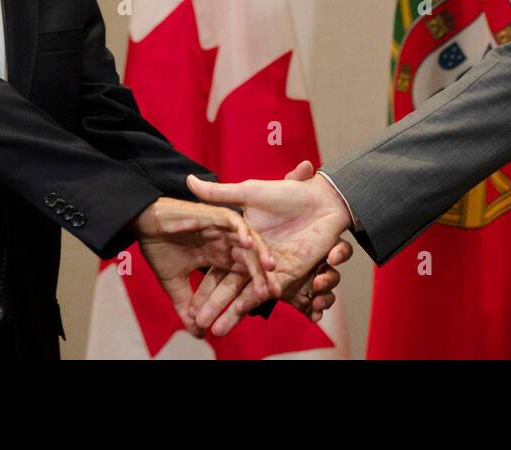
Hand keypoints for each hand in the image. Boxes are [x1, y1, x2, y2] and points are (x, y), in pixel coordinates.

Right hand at [132, 197, 277, 336]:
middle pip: (249, 258)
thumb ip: (185, 305)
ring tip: (269, 269)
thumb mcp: (174, 282)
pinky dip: (241, 230)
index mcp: (219, 255)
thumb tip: (196, 334)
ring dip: (258, 252)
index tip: (264, 303)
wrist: (142, 222)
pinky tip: (247, 243)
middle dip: (262, 274)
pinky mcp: (215, 214)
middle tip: (272, 291)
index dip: (252, 287)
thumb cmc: (158, 247)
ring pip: (247, 239)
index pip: (241, 273)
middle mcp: (224, 241)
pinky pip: (233, 220)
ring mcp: (221, 227)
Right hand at [185, 162, 353, 335]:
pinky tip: (244, 309)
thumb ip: (219, 192)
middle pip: (228, 284)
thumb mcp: (249, 191)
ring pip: (246, 289)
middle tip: (199, 323)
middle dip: (214, 304)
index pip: (216, 267)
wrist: (323, 199)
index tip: (187, 302)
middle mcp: (252, 256)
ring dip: (233, 310)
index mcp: (240, 240)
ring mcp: (270, 265)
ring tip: (218, 329)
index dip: (203, 285)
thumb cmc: (287, 194)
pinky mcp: (288, 271)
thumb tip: (189, 181)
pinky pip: (269, 286)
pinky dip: (256, 296)